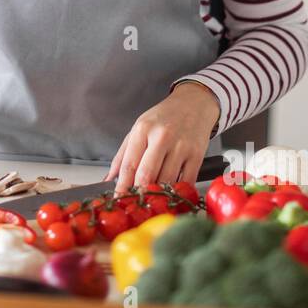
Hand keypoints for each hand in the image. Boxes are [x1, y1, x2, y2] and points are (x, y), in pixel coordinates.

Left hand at [105, 82, 219, 192]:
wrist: (194, 104)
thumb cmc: (164, 117)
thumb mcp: (138, 129)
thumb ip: (123, 155)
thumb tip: (110, 178)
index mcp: (143, 130)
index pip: (129, 165)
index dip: (122, 186)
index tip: (119, 198)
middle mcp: (162, 137)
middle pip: (147, 175)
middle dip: (139, 193)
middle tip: (135, 203)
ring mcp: (181, 146)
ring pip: (166, 181)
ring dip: (158, 194)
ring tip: (152, 199)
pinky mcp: (197, 155)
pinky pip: (186, 181)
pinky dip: (177, 192)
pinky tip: (171, 193)